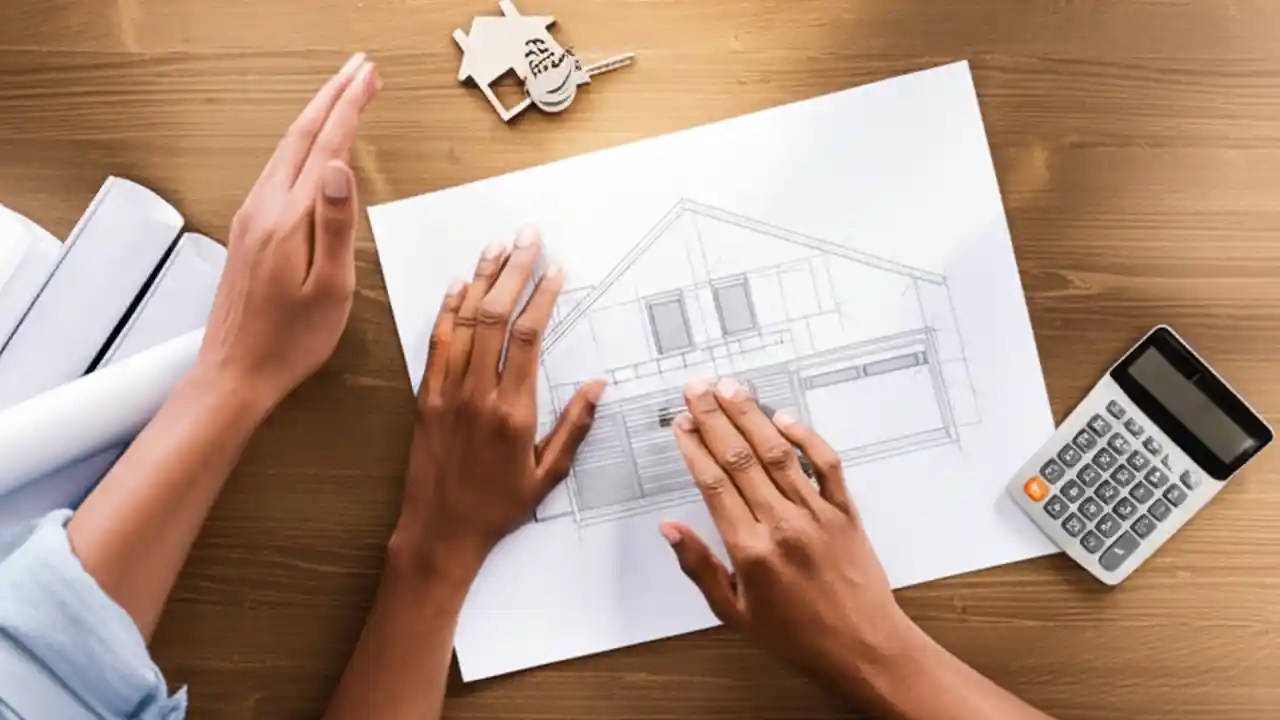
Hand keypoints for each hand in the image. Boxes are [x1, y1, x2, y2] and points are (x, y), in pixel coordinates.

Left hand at [194, 53, 379, 412]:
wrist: (235, 372)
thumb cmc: (290, 341)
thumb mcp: (330, 288)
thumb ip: (336, 225)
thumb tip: (342, 168)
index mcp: (289, 220)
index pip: (327, 149)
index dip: (350, 108)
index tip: (369, 78)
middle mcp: (263, 209)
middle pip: (301, 137)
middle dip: (332, 97)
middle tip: (359, 68)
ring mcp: (251, 218)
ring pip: (286, 150)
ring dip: (316, 116)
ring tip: (340, 93)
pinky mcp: (248, 231)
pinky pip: (277, 170)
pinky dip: (301, 145)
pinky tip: (311, 147)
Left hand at [391, 227, 604, 577]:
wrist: (439, 532)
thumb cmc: (498, 508)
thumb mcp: (548, 475)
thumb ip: (575, 427)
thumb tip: (598, 385)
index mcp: (514, 411)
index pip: (528, 336)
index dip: (542, 296)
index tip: (555, 269)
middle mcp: (478, 394)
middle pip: (495, 315)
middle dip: (513, 270)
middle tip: (527, 237)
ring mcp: (447, 392)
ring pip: (464, 320)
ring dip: (481, 278)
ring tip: (496, 245)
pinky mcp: (425, 397)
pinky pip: (436, 342)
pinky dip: (446, 308)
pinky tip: (456, 283)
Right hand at [661, 378, 912, 692]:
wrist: (864, 649)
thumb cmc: (799, 638)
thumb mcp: (735, 612)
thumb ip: (699, 566)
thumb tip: (669, 528)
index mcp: (750, 551)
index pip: (713, 483)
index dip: (693, 447)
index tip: (680, 424)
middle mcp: (782, 525)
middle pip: (739, 458)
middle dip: (713, 418)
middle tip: (695, 389)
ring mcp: (816, 514)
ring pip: (778, 452)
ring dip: (750, 416)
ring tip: (729, 389)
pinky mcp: (844, 512)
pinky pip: (826, 464)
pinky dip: (806, 437)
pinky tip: (784, 418)